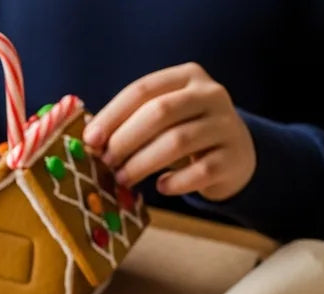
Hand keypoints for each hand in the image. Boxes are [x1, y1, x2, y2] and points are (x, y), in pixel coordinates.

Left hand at [83, 63, 255, 200]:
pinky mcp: (233, 157)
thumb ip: (131, 120)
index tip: (90, 139)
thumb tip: (88, 139)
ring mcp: (226, 124)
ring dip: (143, 163)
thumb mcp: (162, 117)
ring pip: (178, 141)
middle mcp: (211, 94)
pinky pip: (200, 171)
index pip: (143, 89)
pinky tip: (161, 187)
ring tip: (123, 178)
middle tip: (105, 162)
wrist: (235, 154)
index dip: (112, 115)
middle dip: (125, 139)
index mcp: (187, 76)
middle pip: (160, 112)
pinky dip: (175, 182)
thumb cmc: (185, 132)